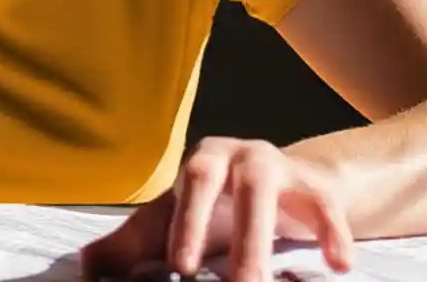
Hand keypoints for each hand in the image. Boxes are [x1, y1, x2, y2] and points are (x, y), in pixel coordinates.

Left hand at [78, 138, 355, 280]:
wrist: (282, 186)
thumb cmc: (215, 208)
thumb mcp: (175, 223)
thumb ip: (132, 246)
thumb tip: (87, 268)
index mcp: (202, 162)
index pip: (192, 184)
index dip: (185, 223)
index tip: (181, 268)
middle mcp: (242, 157)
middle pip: (240, 191)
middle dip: (236, 238)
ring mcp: (283, 170)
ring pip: (279, 199)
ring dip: (270, 244)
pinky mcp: (318, 189)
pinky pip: (328, 208)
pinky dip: (334, 234)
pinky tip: (338, 265)